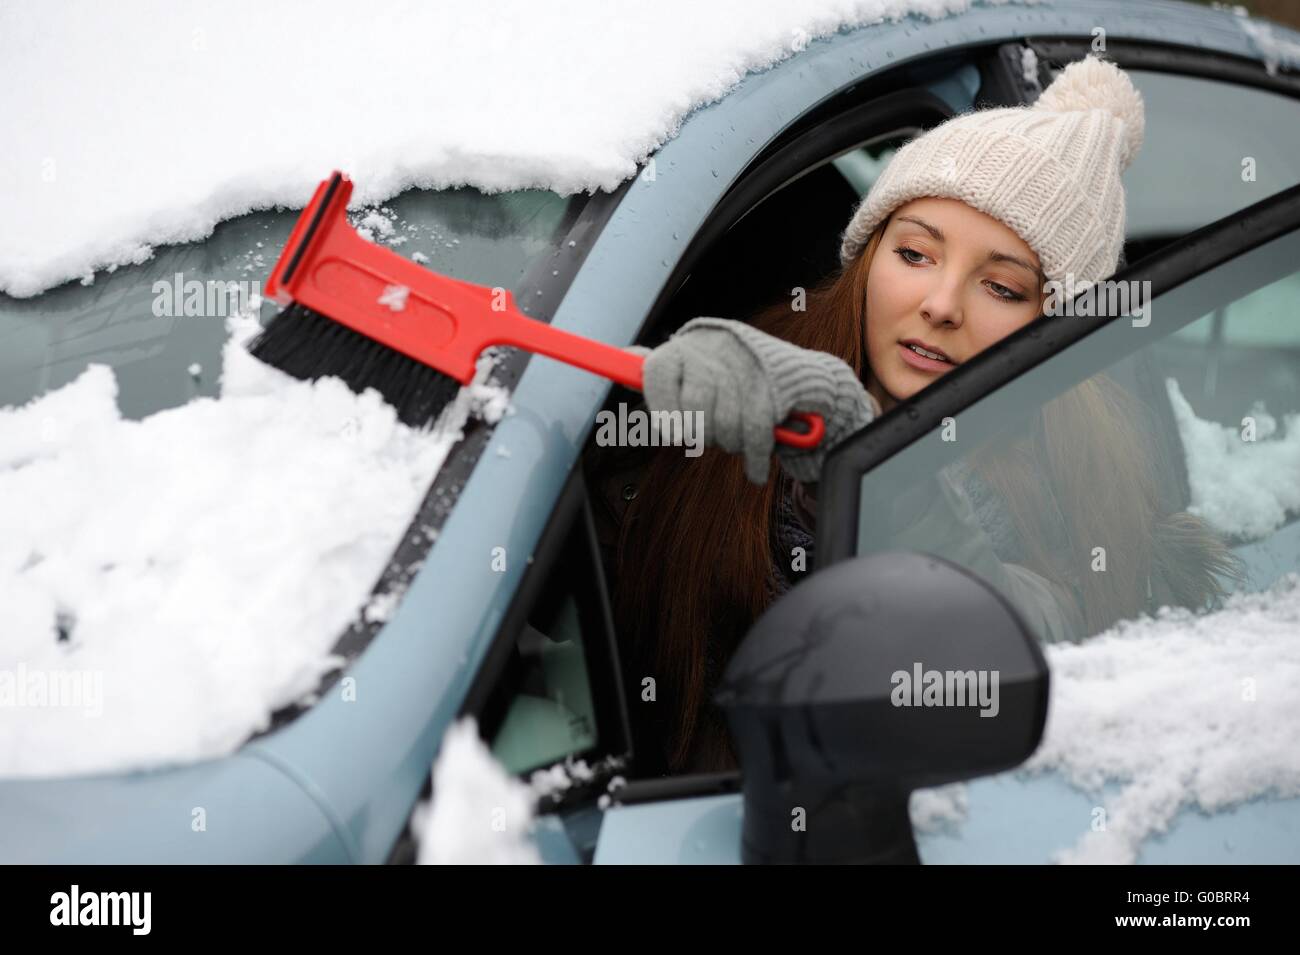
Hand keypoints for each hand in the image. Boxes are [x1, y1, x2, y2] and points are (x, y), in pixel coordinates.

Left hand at [641, 317, 878, 483]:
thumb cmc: (740, 383)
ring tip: (740, 440)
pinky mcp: (776, 385)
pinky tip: (755, 469)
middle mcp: (716, 345)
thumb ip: (666, 370)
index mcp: (691, 342)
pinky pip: (755, 433)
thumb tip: (626, 354)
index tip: (671, 432)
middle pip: (693, 408)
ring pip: (724, 424)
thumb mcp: (699, 371)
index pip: (656, 372)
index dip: (662, 409)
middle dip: (706, 435)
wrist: (804, 382)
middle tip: (716, 436)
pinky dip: (755, 458)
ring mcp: (748, 363)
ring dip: (733, 445)